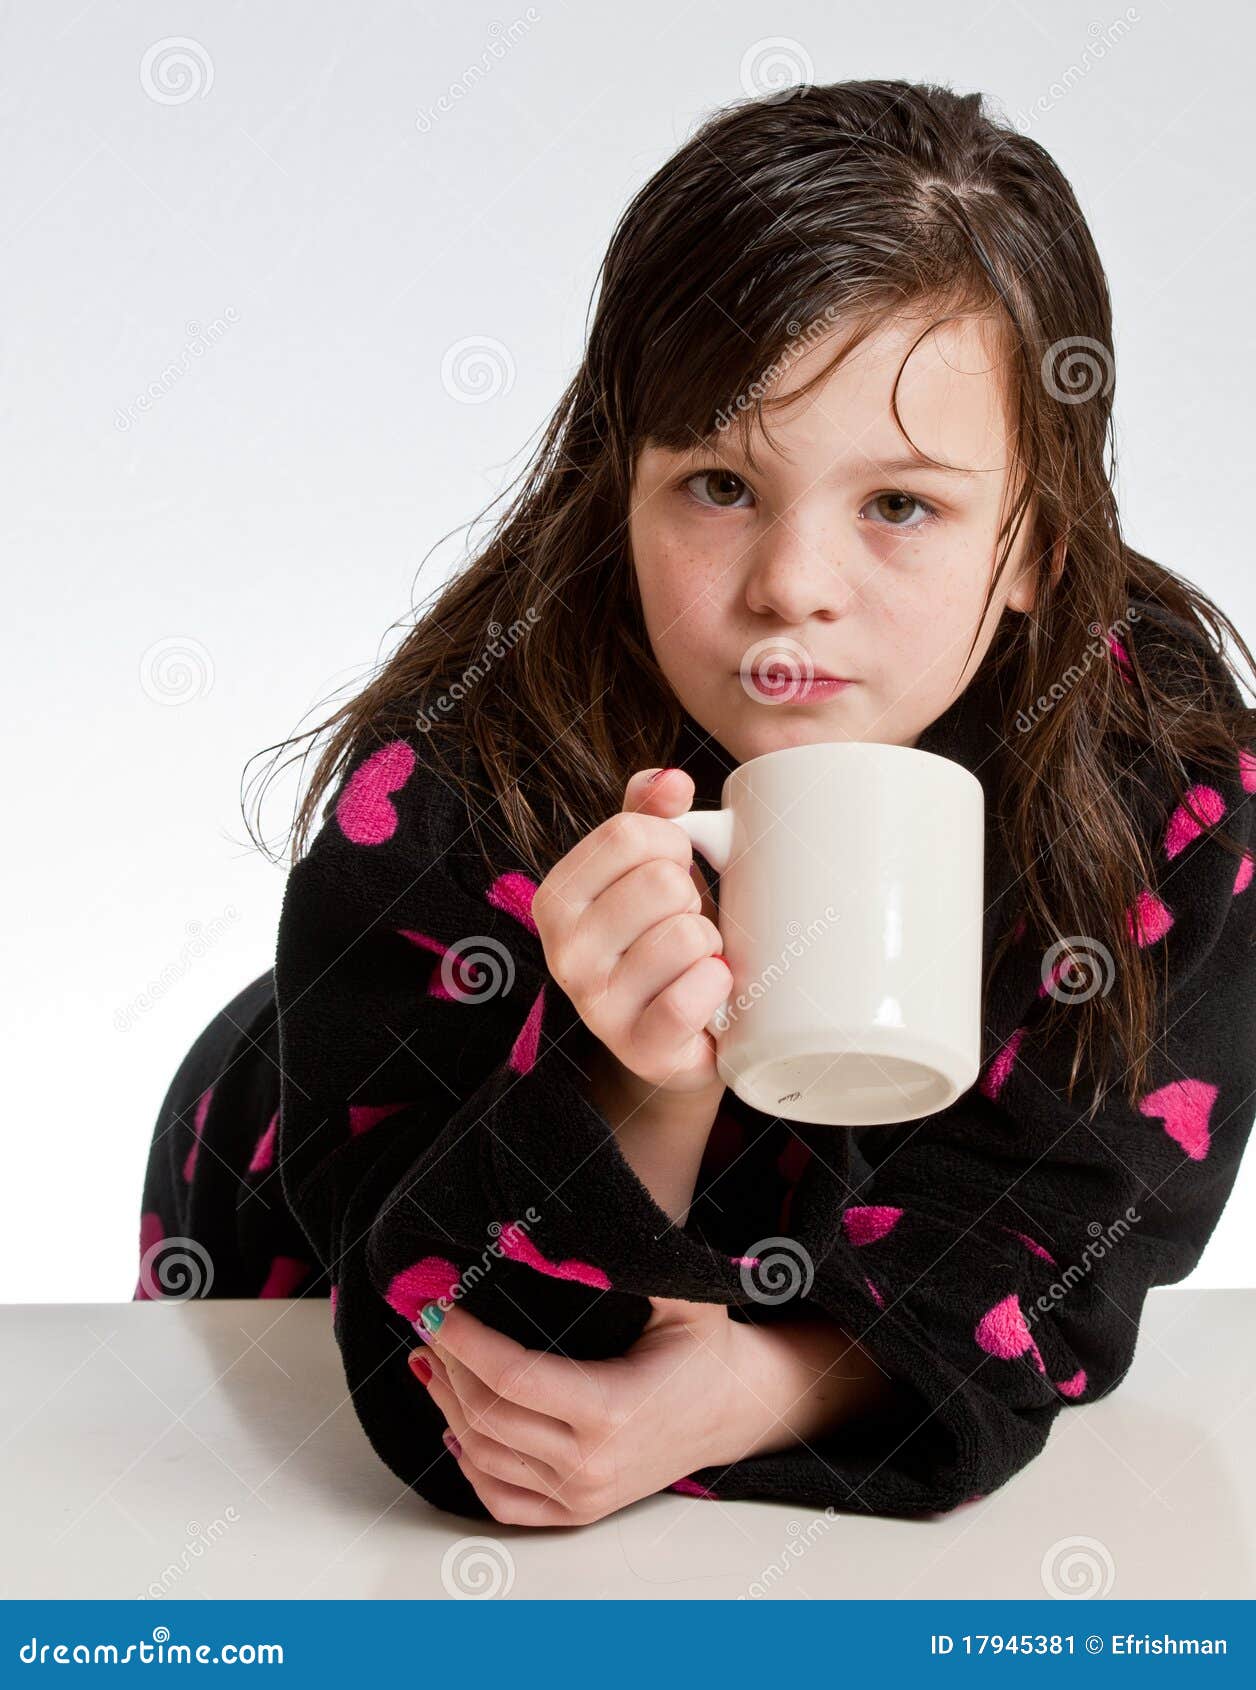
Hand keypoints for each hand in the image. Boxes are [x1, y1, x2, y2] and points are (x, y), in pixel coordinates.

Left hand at [410, 1295, 740, 1526]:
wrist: (734, 1410)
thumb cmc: (704, 1346)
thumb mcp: (684, 1295)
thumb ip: (635, 1264)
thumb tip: (573, 1225)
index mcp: (611, 1409)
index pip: (510, 1378)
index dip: (463, 1340)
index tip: (435, 1304)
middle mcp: (591, 1464)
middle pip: (486, 1416)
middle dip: (447, 1363)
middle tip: (427, 1321)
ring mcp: (582, 1495)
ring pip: (484, 1455)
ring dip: (446, 1404)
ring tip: (429, 1359)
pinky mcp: (577, 1511)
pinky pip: (502, 1499)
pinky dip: (468, 1463)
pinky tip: (452, 1424)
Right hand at [531, 766, 728, 1096]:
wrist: (677, 1036)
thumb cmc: (660, 939)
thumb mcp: (645, 870)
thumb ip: (649, 814)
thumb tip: (670, 779)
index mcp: (557, 897)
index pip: (630, 832)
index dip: (673, 844)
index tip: (674, 870)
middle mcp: (563, 951)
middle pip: (661, 881)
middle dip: (692, 897)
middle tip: (684, 924)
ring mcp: (596, 1004)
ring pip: (685, 935)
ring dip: (709, 944)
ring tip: (695, 962)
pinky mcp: (639, 1047)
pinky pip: (693, 995)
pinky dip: (719, 986)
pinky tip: (710, 993)